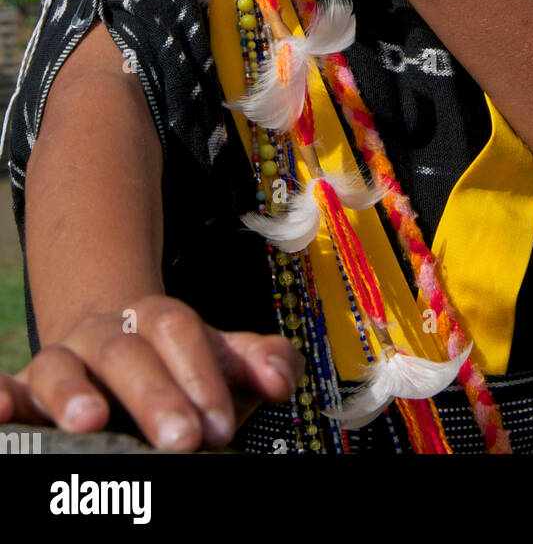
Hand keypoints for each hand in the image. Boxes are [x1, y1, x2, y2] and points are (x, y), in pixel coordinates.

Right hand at [0, 295, 303, 451]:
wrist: (116, 341)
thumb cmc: (177, 363)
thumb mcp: (220, 358)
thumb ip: (259, 360)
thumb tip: (279, 379)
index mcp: (156, 320)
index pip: (179, 332)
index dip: (201, 374)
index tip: (220, 424)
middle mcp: (106, 334)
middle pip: (127, 352)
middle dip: (155, 394)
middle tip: (182, 439)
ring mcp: (63, 360)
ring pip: (63, 366)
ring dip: (73, 391)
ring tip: (90, 421)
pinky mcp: (27, 389)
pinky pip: (12, 387)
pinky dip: (0, 395)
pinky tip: (0, 407)